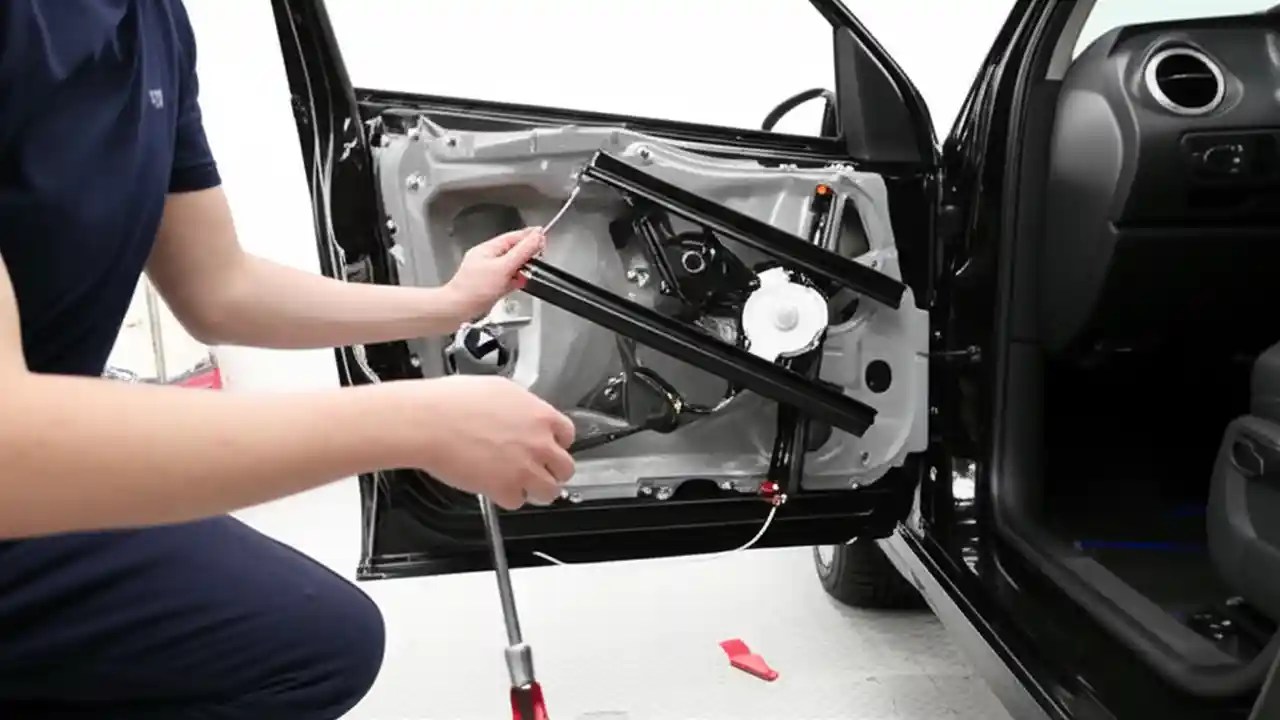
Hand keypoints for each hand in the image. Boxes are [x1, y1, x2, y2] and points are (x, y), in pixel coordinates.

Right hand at [413, 375, 574, 509]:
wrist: (429, 422)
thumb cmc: (452, 401)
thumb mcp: (498, 388)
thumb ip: (520, 406)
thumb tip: (523, 414)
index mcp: (540, 415)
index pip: (568, 434)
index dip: (557, 443)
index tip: (549, 446)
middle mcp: (539, 443)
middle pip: (565, 468)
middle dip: (552, 470)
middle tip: (538, 470)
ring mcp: (525, 468)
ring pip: (550, 492)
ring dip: (536, 490)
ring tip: (520, 485)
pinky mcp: (505, 489)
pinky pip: (517, 501)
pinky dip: (507, 498)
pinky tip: (494, 486)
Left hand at [443, 227, 545, 320]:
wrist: (457, 310)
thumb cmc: (473, 289)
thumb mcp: (503, 267)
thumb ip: (522, 252)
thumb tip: (537, 237)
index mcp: (489, 248)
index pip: (514, 237)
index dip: (529, 236)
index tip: (543, 236)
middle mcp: (488, 259)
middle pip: (514, 252)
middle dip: (527, 255)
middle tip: (539, 258)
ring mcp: (488, 272)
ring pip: (511, 267)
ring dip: (521, 271)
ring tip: (526, 275)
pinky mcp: (489, 286)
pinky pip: (507, 280)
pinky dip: (514, 282)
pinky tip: (516, 285)